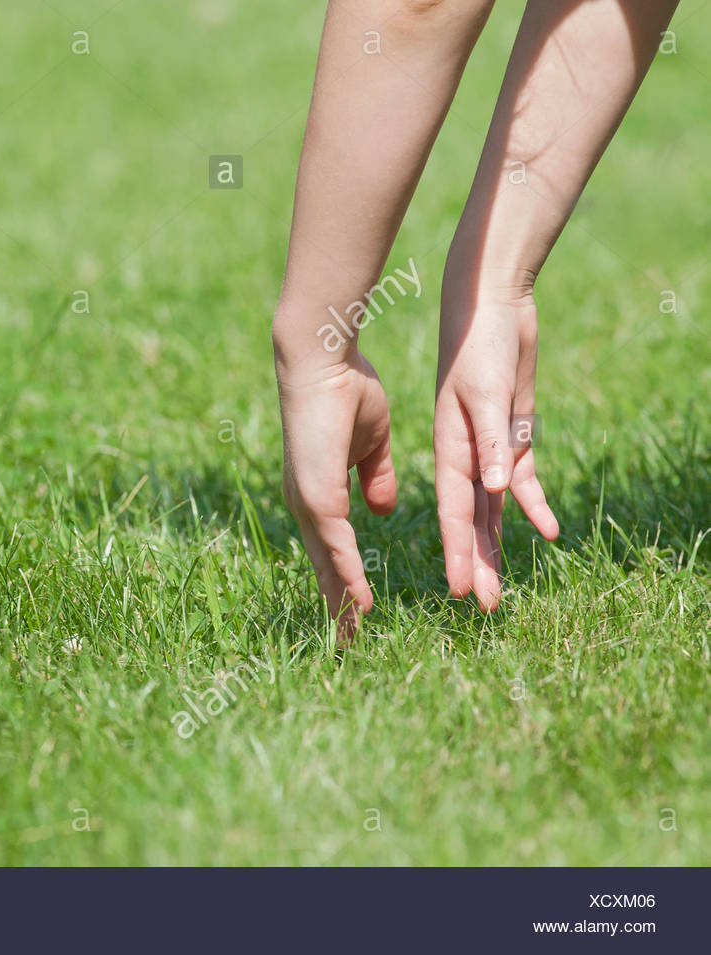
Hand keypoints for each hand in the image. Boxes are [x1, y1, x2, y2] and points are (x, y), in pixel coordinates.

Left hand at [275, 339, 396, 641]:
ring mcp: (309, 502)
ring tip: (351, 637)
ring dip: (340, 602)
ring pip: (326, 565)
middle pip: (322, 567)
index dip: (342, 580)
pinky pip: (335, 546)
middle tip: (346, 641)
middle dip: (335, 605)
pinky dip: (347, 576)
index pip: (331, 548)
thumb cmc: (348, 391)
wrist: (325, 361)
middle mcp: (307, 503)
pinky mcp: (318, 496)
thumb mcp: (371, 443)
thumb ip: (375, 477)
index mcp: (319, 491)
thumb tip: (381, 510)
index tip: (355, 612)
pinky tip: (358, 603)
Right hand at [434, 293, 558, 610]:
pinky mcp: (511, 433)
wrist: (490, 303)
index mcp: (452, 449)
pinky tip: (547, 532)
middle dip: (476, 564)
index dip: (458, 553)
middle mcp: (467, 455)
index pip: (456, 513)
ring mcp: (489, 446)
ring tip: (499, 589)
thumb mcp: (485, 392)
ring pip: (493, 509)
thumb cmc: (479, 344)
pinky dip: (534, 505)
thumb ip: (490, 441)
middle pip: (472, 520)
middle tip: (484, 607)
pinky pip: (523, 480)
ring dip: (496, 546)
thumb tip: (495, 491)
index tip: (459, 592)